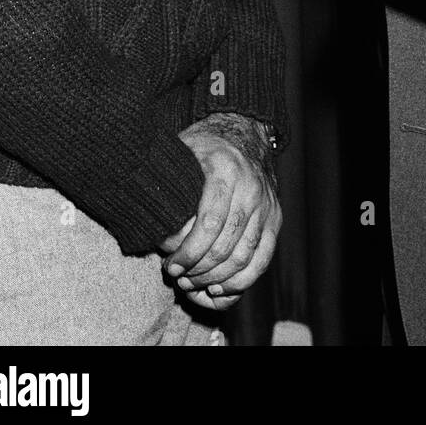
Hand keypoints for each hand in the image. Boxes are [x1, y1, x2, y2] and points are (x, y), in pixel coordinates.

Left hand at [160, 114, 280, 310]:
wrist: (243, 136)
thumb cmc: (203, 150)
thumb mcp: (181, 154)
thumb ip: (167, 184)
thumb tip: (150, 224)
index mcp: (226, 170)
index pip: (209, 223)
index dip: (188, 252)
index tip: (170, 266)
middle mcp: (251, 188)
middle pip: (226, 245)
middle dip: (198, 270)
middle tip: (179, 278)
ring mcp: (267, 205)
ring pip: (244, 257)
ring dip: (216, 279)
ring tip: (193, 284)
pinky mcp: (274, 219)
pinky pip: (262, 259)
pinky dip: (241, 280)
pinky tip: (219, 288)